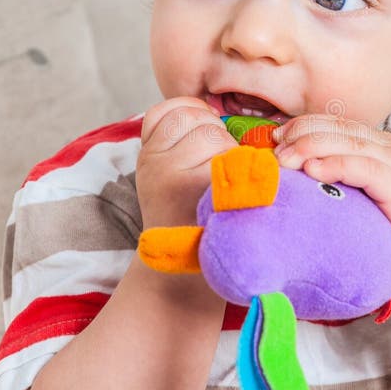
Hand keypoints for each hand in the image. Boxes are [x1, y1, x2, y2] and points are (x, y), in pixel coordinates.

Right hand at [136, 97, 236, 228]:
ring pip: (217, 136)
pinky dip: (244, 170)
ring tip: (224, 185)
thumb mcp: (163, 177)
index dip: (193, 115)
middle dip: (216, 135)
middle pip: (199, 119)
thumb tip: (215, 109)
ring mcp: (179, 178)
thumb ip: (176, 142)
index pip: (169, 110)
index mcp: (147, 157)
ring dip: (231, 153)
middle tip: (216, 170)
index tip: (201, 138)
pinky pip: (235, 158)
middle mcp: (156, 164)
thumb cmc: (185, 221)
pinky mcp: (206, 192)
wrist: (180, 281)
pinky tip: (234, 193)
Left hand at [273, 114, 390, 283]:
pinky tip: (314, 171)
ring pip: (348, 142)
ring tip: (286, 159)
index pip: (334, 123)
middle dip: (301, 135)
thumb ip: (335, 177)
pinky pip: (365, 168)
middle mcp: (387, 147)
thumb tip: (289, 172)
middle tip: (274, 150)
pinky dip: (337, 166)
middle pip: (338, 128)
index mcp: (376, 143)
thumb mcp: (358, 193)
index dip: (302, 125)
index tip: (274, 137)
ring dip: (312, 147)